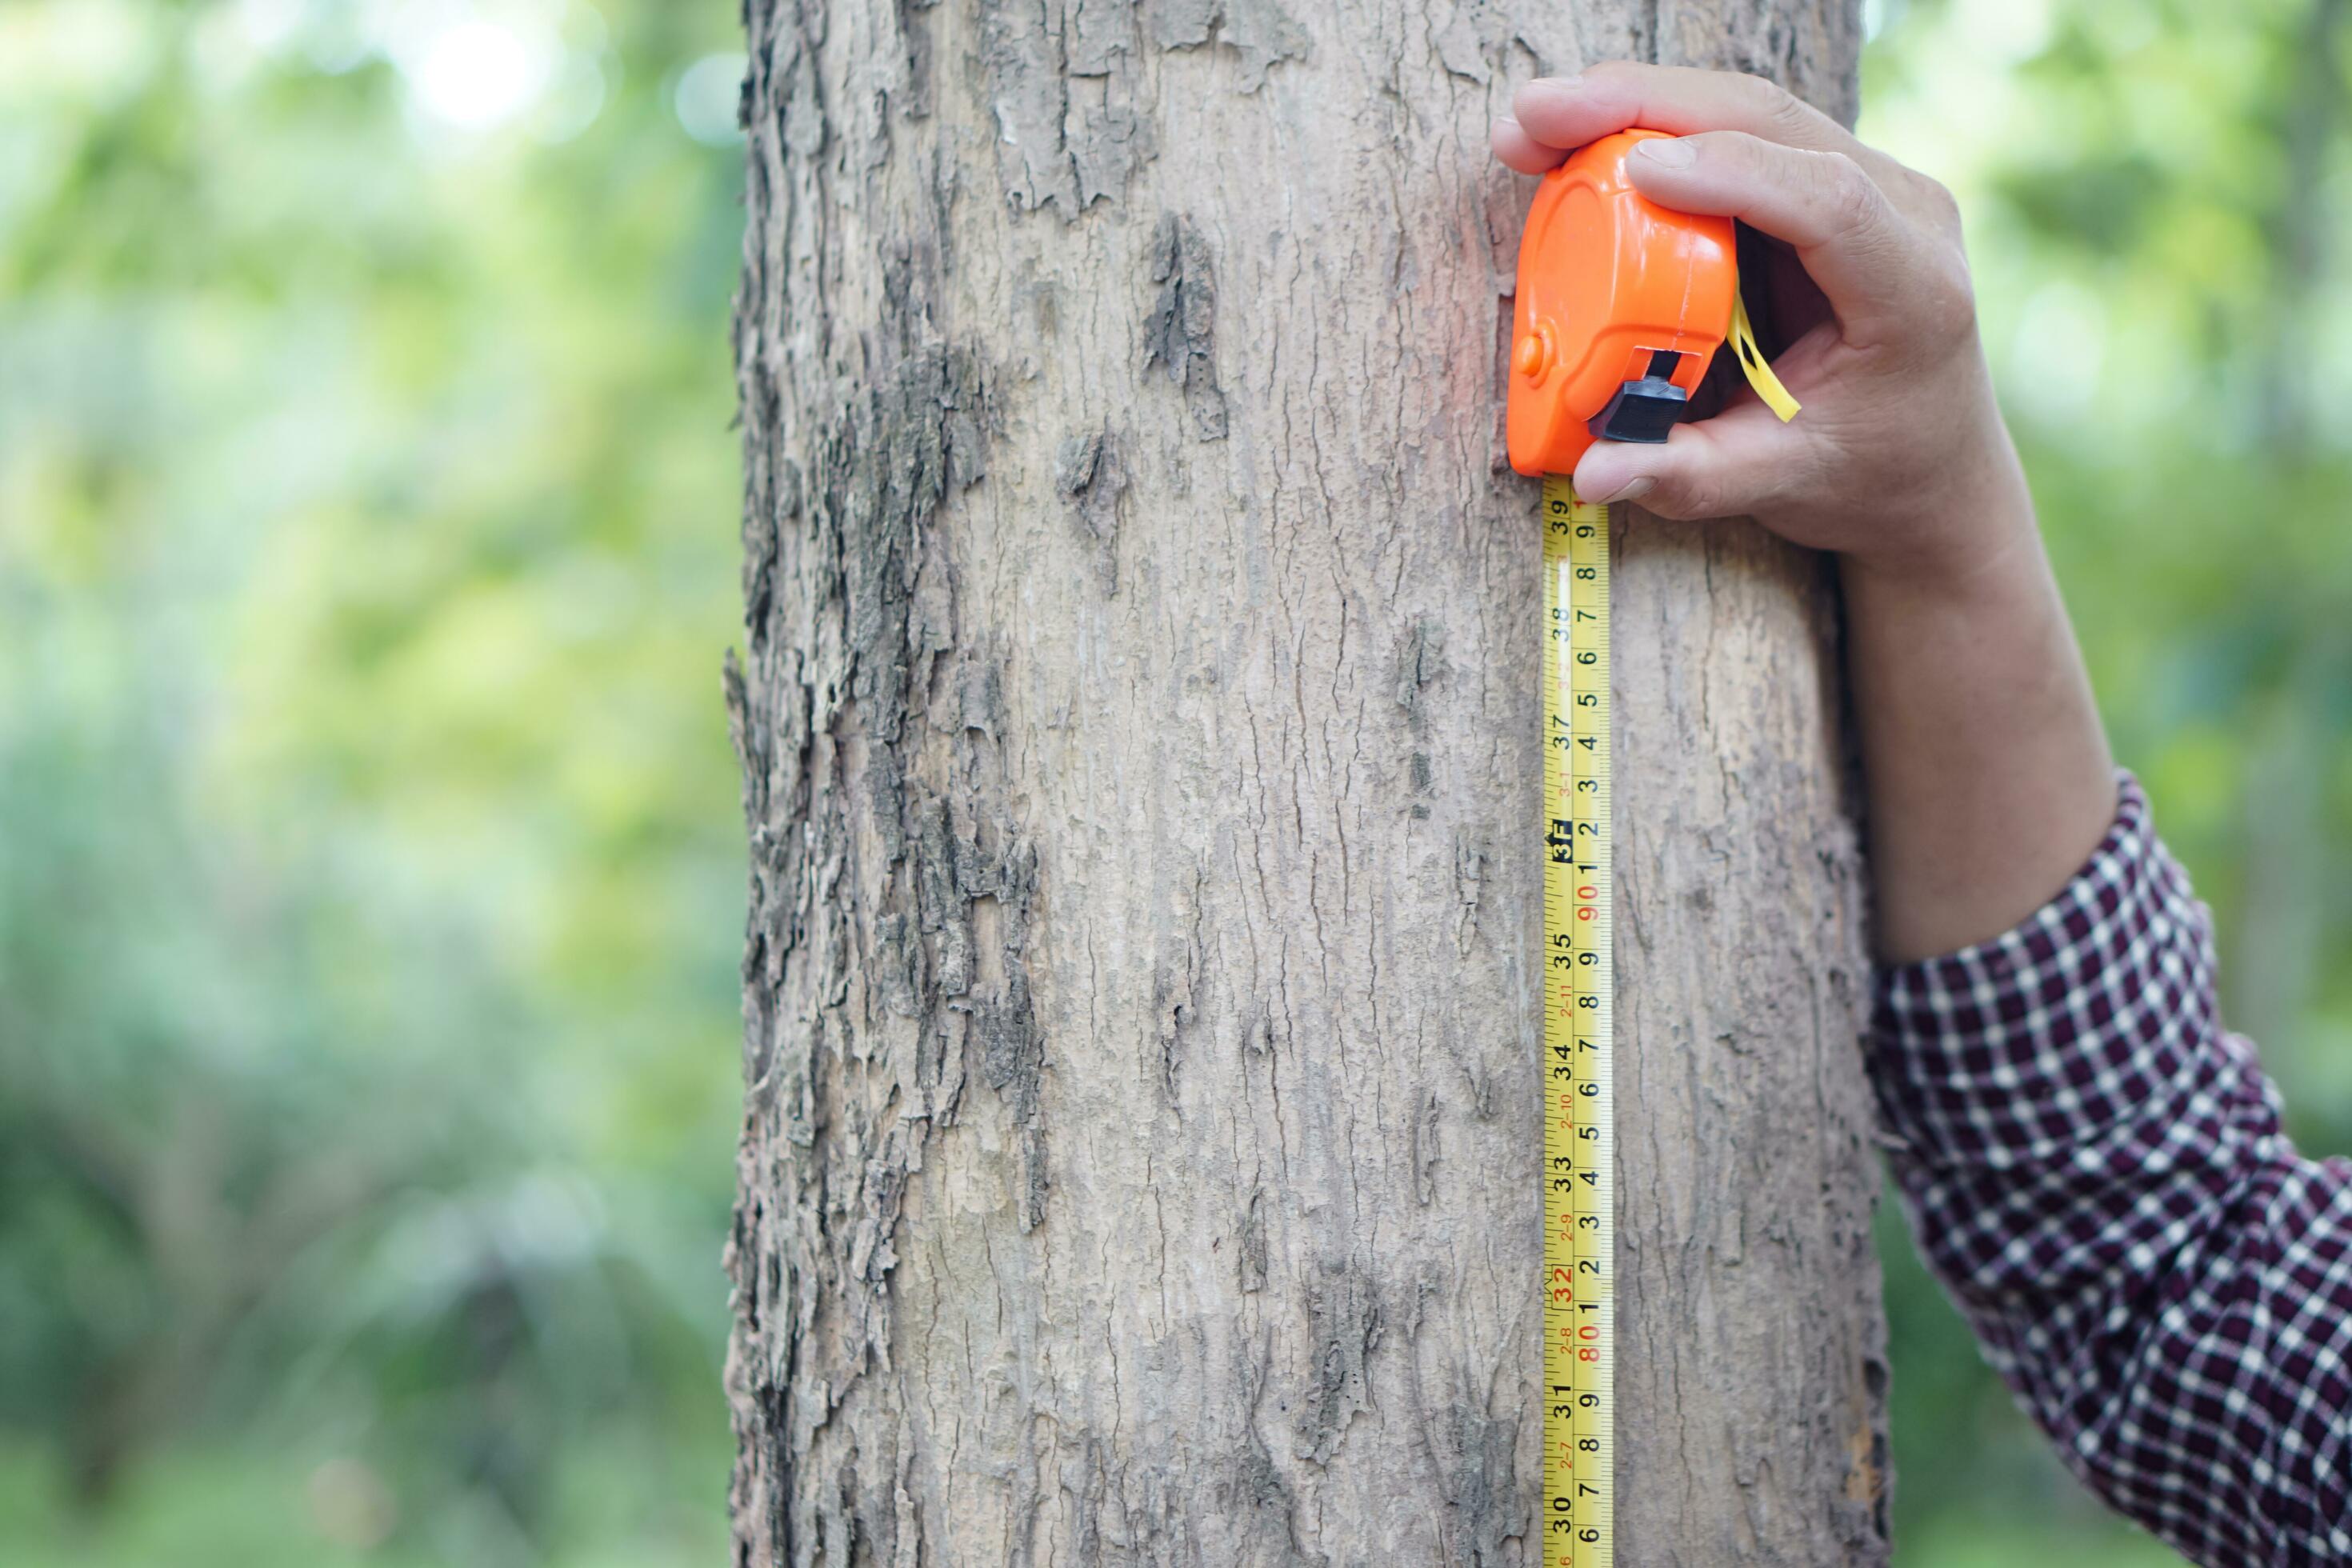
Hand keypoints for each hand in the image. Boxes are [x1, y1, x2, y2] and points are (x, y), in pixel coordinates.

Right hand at [1493, 64, 2028, 585]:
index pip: (1829, 201)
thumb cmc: (1869, 476)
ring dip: (1637, 105)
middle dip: (1646, 106)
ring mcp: (1868, 183)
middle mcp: (1903, 214)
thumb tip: (1594, 474)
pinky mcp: (1822, 179)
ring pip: (1747, 109)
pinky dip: (1655, 128)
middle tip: (1537, 117)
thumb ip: (1689, 477)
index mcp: (1912, 293)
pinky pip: (1737, 132)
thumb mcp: (1782, 486)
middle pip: (1773, 121)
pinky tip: (1584, 137)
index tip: (1636, 171)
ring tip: (1538, 126)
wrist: (1932, 467)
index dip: (1733, 174)